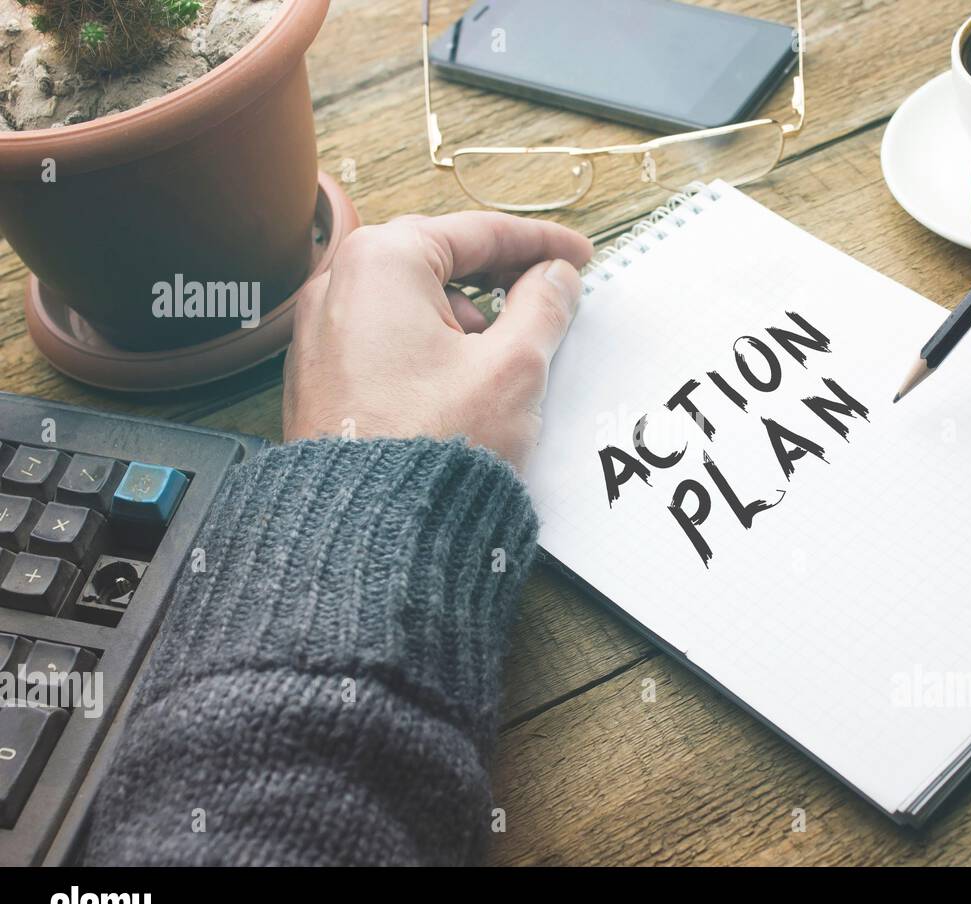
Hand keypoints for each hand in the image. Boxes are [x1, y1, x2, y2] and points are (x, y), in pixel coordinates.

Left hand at [283, 212, 593, 467]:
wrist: (370, 533)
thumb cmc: (435, 444)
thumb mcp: (514, 368)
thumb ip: (544, 307)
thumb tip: (556, 277)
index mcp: (382, 261)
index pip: (478, 233)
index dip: (540, 244)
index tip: (579, 257)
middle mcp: (338, 285)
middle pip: (441, 263)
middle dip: (500, 283)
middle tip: (549, 300)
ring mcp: (321, 334)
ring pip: (413, 306)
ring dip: (466, 322)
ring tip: (504, 363)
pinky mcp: (322, 379)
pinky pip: (388, 343)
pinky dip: (432, 352)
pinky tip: (463, 388)